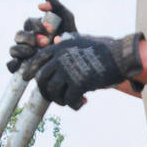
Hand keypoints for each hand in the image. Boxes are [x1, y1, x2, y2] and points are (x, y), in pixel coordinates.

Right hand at [7, 0, 76, 74]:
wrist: (76, 62)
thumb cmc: (70, 38)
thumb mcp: (67, 19)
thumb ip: (56, 5)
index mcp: (35, 28)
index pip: (29, 22)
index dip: (37, 25)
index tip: (51, 29)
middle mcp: (27, 40)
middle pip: (18, 35)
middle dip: (30, 38)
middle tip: (45, 42)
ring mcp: (23, 54)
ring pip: (13, 49)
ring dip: (22, 50)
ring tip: (35, 53)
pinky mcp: (22, 68)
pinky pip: (10, 65)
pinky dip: (14, 64)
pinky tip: (24, 64)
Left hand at [28, 33, 144, 109]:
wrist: (120, 57)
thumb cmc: (104, 50)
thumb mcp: (81, 41)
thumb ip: (68, 45)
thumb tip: (58, 45)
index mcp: (60, 47)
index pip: (38, 60)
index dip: (30, 70)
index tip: (27, 78)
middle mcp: (60, 58)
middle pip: (42, 79)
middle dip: (46, 91)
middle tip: (55, 97)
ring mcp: (68, 71)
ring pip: (53, 92)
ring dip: (61, 100)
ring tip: (72, 101)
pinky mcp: (78, 83)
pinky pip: (69, 100)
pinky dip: (75, 104)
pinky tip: (83, 102)